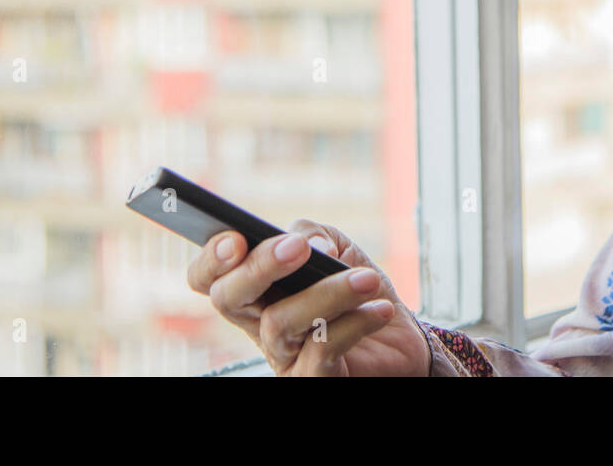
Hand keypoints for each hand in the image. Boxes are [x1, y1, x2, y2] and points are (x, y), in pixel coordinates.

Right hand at [188, 220, 430, 375]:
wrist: (403, 338)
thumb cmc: (361, 291)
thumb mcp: (339, 249)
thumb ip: (314, 234)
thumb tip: (306, 244)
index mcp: (257, 290)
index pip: (210, 277)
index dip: (211, 259)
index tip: (236, 238)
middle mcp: (259, 324)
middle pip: (227, 299)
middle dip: (258, 267)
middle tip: (298, 248)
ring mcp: (282, 356)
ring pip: (280, 321)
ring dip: (328, 292)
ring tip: (367, 280)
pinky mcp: (310, 379)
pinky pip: (321, 348)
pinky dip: (355, 322)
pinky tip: (380, 309)